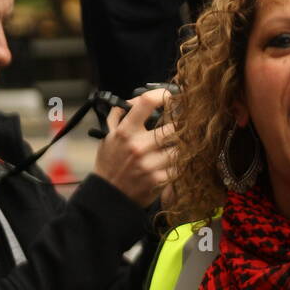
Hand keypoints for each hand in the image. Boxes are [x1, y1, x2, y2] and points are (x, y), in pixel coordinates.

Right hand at [93, 87, 175, 208]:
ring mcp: (150, 164)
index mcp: (125, 131)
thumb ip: (119, 115)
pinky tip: (174, 160)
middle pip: (173, 126)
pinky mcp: (159, 180)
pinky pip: (179, 166)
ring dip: (181, 145)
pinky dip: (179, 162)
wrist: (109, 194)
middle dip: (179, 125)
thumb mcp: (108, 135)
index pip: (146, 102)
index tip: (170, 96)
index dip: (163, 95)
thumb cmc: (110, 162)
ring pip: (180, 147)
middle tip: (181, 124)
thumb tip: (135, 100)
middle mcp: (138, 146)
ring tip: (177, 143)